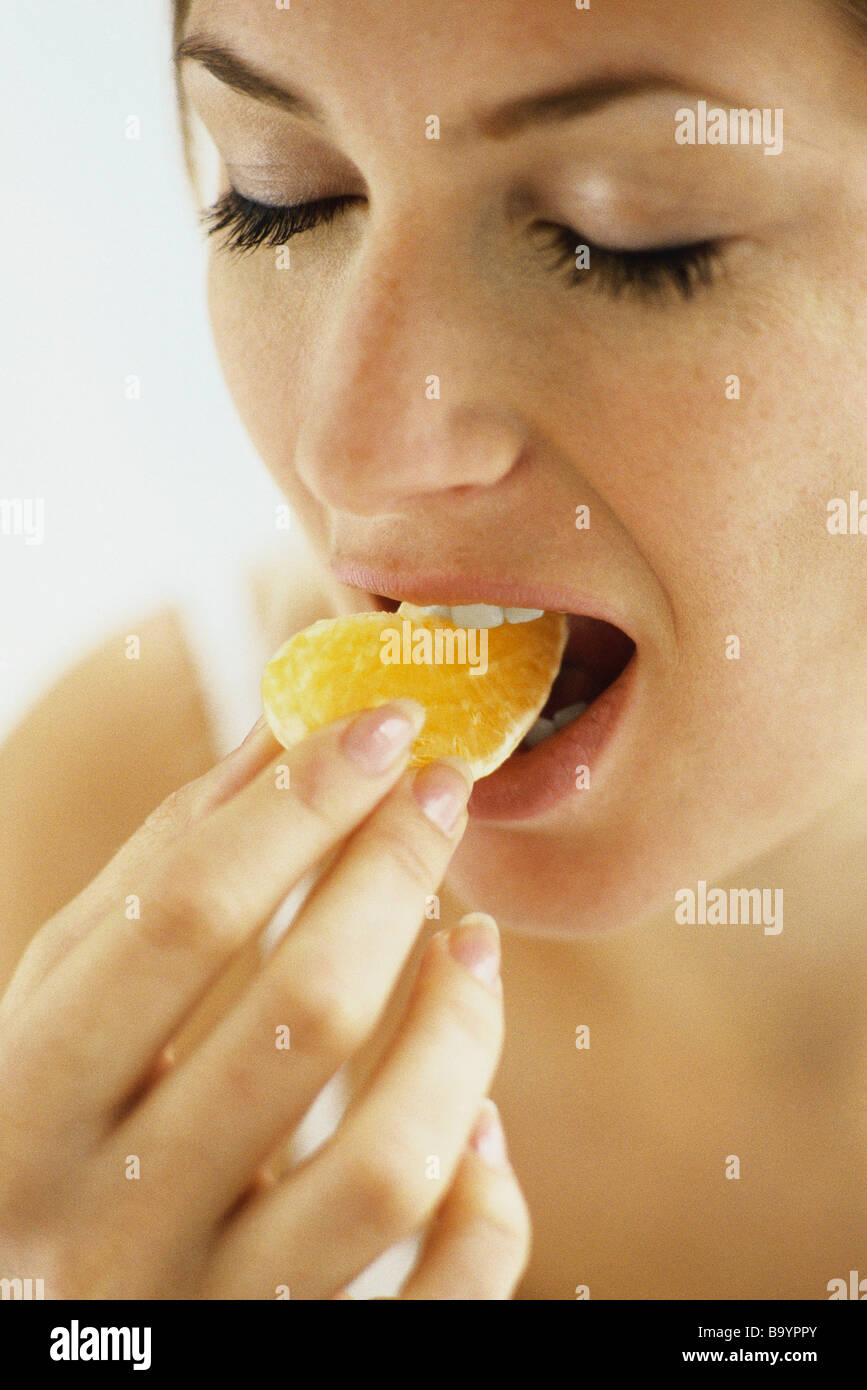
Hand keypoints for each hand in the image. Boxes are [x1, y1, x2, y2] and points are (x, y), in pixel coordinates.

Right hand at [0, 701, 529, 1297]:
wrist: (38, 1333)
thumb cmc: (47, 1135)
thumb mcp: (60, 1004)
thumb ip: (154, 878)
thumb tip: (282, 736)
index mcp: (20, 1113)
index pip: (180, 920)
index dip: (297, 803)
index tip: (385, 725)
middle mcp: (105, 1227)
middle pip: (303, 1014)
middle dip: (392, 870)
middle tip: (442, 792)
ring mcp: (210, 1318)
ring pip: (390, 1161)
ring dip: (459, 1021)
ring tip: (472, 935)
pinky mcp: (304, 1373)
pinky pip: (444, 1292)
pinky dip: (486, 1195)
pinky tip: (484, 1116)